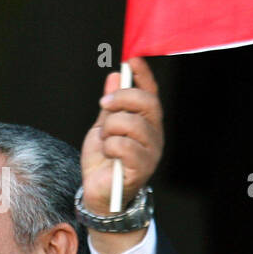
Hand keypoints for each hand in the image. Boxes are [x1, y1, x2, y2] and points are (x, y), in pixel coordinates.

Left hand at [80, 58, 163, 253]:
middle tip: (103, 104)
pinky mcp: (142, 167)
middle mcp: (154, 134)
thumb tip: (115, 77)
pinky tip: (109, 155)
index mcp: (146, 122)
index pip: (151, 93)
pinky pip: (123, 144)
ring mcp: (151, 151)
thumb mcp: (103, 127)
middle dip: (122, 98)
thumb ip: (111, 105)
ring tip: (106, 140)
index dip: (143, 75)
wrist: (98, 193)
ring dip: (110, 128)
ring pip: (131, 123)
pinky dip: (110, 146)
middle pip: (146, 102)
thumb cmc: (103, 161)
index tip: (131, 60)